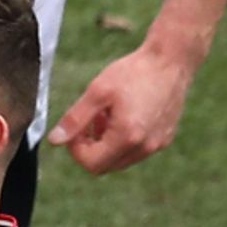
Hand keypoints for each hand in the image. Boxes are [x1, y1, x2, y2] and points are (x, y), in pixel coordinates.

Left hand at [46, 46, 196, 175]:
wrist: (172, 60)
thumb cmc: (134, 72)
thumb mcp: (98, 91)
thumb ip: (75, 119)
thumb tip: (54, 141)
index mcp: (127, 137)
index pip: (91, 164)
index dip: (76, 149)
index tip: (75, 128)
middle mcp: (144, 148)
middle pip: (105, 166)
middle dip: (91, 147)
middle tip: (90, 120)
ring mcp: (157, 146)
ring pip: (120, 160)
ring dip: (107, 144)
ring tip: (108, 115)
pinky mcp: (164, 140)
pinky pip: (136, 151)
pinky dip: (124, 140)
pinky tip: (125, 115)